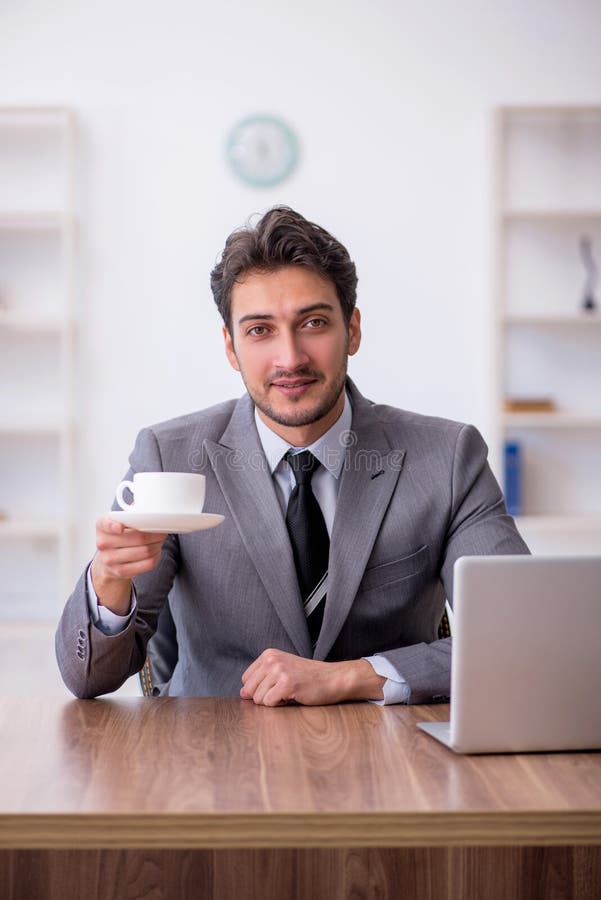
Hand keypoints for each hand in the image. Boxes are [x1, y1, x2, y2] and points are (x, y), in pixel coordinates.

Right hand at [90, 515, 167, 614]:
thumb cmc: (117, 536)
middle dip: (156, 534)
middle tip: (162, 531)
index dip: (113, 526)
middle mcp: (103, 543)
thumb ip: (129, 514)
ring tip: (160, 540)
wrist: (108, 560)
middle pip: (138, 538)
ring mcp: (110, 559)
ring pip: (145, 551)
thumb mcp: (117, 521)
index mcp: (101, 526)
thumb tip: (150, 510)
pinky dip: (156, 556)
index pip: (106, 524)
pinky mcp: (121, 571)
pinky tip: (156, 551)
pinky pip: (147, 563)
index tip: (121, 527)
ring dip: (158, 544)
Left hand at [240, 649, 385, 706]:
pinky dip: (280, 704)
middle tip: (284, 690)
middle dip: (264, 696)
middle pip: (249, 690)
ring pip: (258, 699)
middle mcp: (272, 659)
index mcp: (268, 654)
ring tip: (290, 691)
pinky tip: (293, 696)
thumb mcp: (282, 669)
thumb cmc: (308, 678)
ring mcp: (279, 670)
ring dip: (274, 701)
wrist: (333, 679)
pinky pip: (269, 703)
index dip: (260, 688)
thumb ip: (262, 678)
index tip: (277, 685)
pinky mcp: (287, 684)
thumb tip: (242, 694)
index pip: (245, 680)